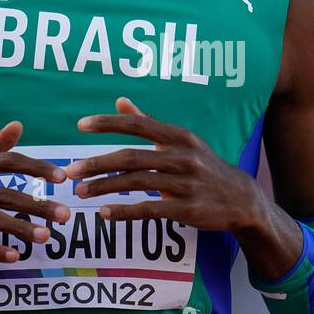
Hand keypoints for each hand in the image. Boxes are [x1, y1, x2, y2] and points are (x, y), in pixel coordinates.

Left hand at [64, 97, 263, 232]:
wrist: (242, 200)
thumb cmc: (205, 166)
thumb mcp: (182, 141)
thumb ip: (149, 122)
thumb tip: (120, 100)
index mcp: (180, 136)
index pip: (139, 124)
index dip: (109, 123)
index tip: (81, 125)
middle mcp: (183, 156)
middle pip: (132, 157)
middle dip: (97, 163)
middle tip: (71, 171)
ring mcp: (187, 183)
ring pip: (137, 183)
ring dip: (105, 188)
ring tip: (81, 192)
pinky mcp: (188, 209)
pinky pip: (150, 209)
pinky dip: (125, 211)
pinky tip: (105, 213)